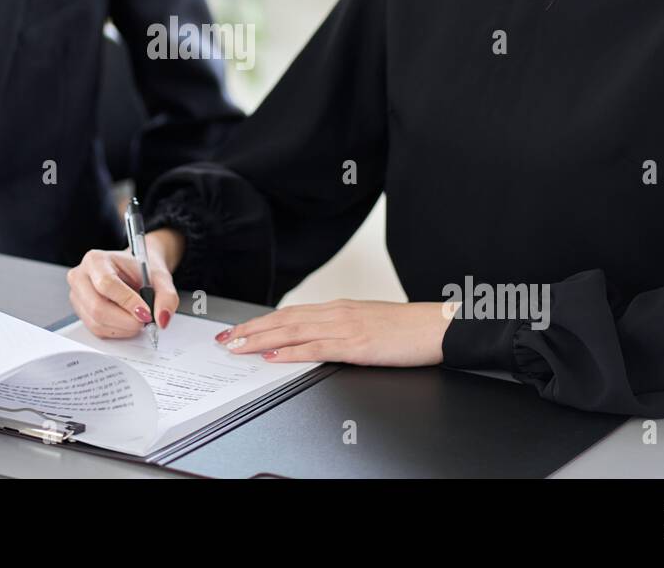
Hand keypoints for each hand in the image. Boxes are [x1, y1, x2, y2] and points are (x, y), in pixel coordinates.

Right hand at [67, 229, 183, 338]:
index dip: (127, 302)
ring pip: (97, 323)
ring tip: (138, 319)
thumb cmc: (142, 270)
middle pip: (98, 307)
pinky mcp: (81, 312)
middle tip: (145, 320)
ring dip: (123, 328)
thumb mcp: (160, 277)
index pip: (107, 284)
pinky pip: (97, 330)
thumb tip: (162, 318)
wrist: (134, 272)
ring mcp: (78, 296)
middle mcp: (81, 277)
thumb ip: (166, 296)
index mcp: (96, 260)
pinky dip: (117, 331)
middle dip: (126, 320)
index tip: (145, 312)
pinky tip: (127, 321)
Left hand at [214, 300, 455, 366]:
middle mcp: (337, 313)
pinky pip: (317, 348)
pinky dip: (291, 351)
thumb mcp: (368, 322)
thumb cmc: (407, 328)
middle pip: (284, 319)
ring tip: (238, 346)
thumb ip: (341, 328)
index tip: (239, 329)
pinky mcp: (357, 345)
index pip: (290, 313)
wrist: (437, 327)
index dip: (261, 321)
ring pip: (293, 331)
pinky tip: (273, 356)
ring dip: (261, 339)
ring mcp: (346, 327)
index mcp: (339, 308)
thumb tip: (316, 338)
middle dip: (251, 329)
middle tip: (226, 339)